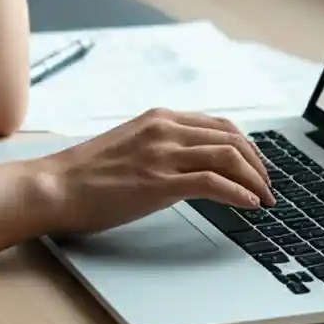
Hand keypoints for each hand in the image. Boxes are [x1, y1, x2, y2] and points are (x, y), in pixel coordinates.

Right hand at [34, 109, 275, 235]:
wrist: (55, 186)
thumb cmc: (85, 173)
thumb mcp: (129, 145)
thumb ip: (159, 145)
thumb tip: (187, 163)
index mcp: (159, 118)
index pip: (219, 125)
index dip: (246, 146)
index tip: (256, 167)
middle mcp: (165, 129)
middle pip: (232, 138)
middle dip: (258, 164)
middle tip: (268, 186)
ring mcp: (163, 154)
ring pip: (230, 156)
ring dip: (256, 180)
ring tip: (265, 199)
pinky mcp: (160, 182)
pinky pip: (214, 182)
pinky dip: (240, 193)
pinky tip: (250, 205)